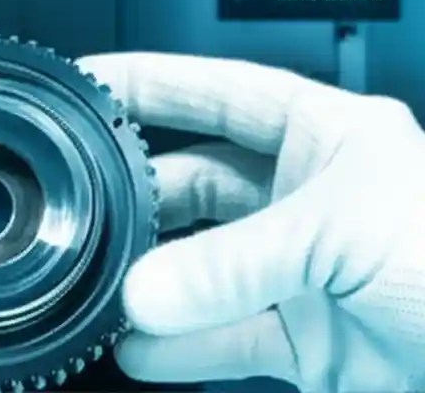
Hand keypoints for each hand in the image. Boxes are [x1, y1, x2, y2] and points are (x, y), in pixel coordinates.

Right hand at [79, 53, 424, 391]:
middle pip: (194, 185)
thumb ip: (234, 264)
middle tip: (84, 218)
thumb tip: (145, 291)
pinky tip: (143, 348)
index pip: (214, 92)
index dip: (149, 83)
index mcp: (328, 136)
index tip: (85, 86)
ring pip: (199, 267)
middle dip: (139, 203)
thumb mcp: (345, 236)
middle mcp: (309, 197)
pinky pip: (221, 336)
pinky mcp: (307, 339)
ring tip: (106, 293)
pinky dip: (177, 347)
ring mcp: (304, 271)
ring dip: (152, 284)